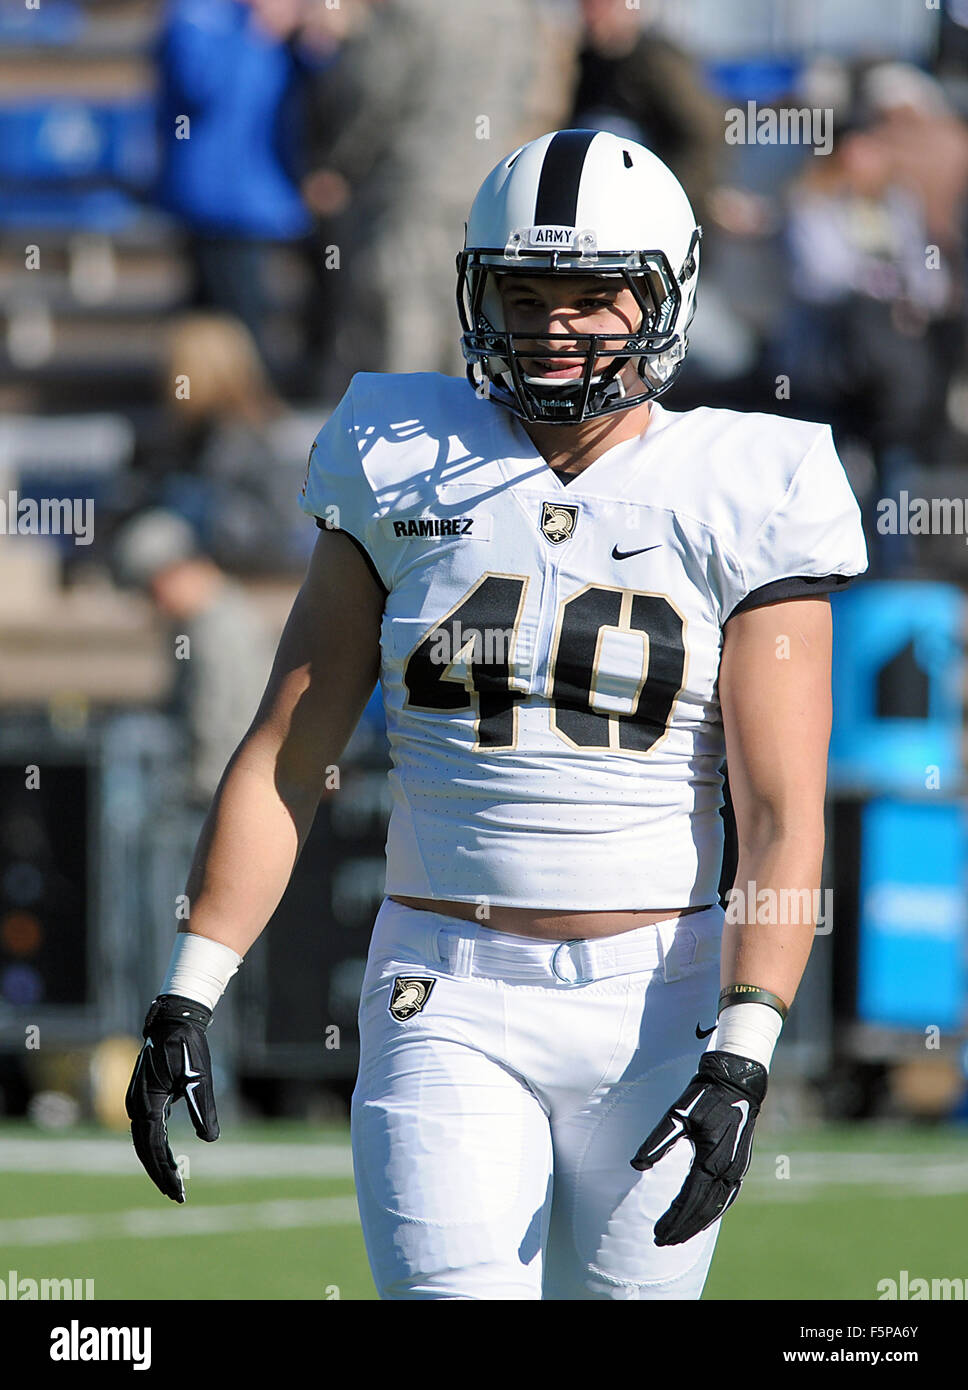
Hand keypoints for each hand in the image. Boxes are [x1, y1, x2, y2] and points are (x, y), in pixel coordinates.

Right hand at [125, 994, 218, 1202]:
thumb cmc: (187, 1046)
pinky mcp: (146, 1098)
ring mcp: (138, 1102)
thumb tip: (210, 1139)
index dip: (163, 1170)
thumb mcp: (200, 1077)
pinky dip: (158, 1147)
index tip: (177, 1190)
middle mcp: (136, 1105)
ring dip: (157, 1163)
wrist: (174, 1019)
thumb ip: (202, 1108)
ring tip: (173, 1184)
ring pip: (144, 1141)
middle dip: (159, 1173)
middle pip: (144, 1149)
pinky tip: (169, 1158)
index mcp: (146, 1102)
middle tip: (176, 1195)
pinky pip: (148, 1129)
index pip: (152, 1147)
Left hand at [630, 1051, 766, 1245]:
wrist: (736, 1081)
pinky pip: (727, 1197)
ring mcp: (737, 1169)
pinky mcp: (740, 1165)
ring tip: (678, 1237)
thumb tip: (636, 1166)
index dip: (673, 1219)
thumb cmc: (704, 1096)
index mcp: (711, 1159)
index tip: (656, 1234)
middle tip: (661, 1241)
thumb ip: (658, 1141)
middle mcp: (728, 1169)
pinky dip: (713, 1212)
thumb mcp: (677, 1114)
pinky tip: (703, 1218)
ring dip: (697, 1224)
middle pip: (703, 1210)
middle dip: (682, 1229)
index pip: (689, 1200)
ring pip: (717, 1207)